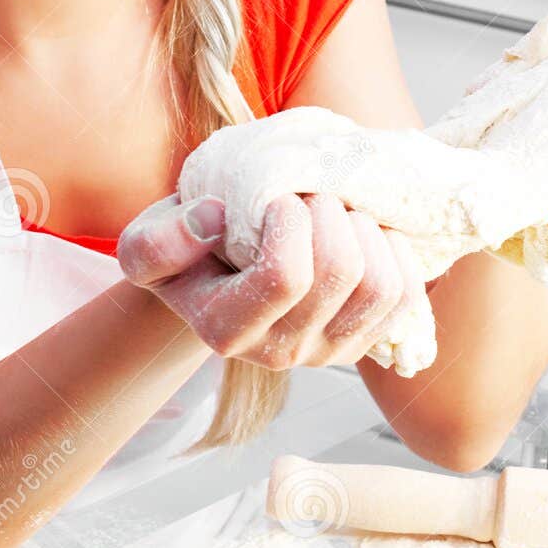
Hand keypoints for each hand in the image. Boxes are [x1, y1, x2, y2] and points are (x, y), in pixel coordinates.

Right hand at [116, 190, 430, 370]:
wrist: (217, 278)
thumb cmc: (183, 253)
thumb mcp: (143, 243)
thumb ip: (157, 242)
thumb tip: (213, 219)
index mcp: (227, 331)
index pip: (285, 277)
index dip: (290, 220)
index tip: (276, 198)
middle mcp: (282, 354)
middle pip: (339, 274)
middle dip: (329, 212)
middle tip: (307, 193)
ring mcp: (329, 353)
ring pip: (379, 286)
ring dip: (364, 229)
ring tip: (333, 210)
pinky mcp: (365, 341)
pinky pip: (405, 297)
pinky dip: (393, 252)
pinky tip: (361, 231)